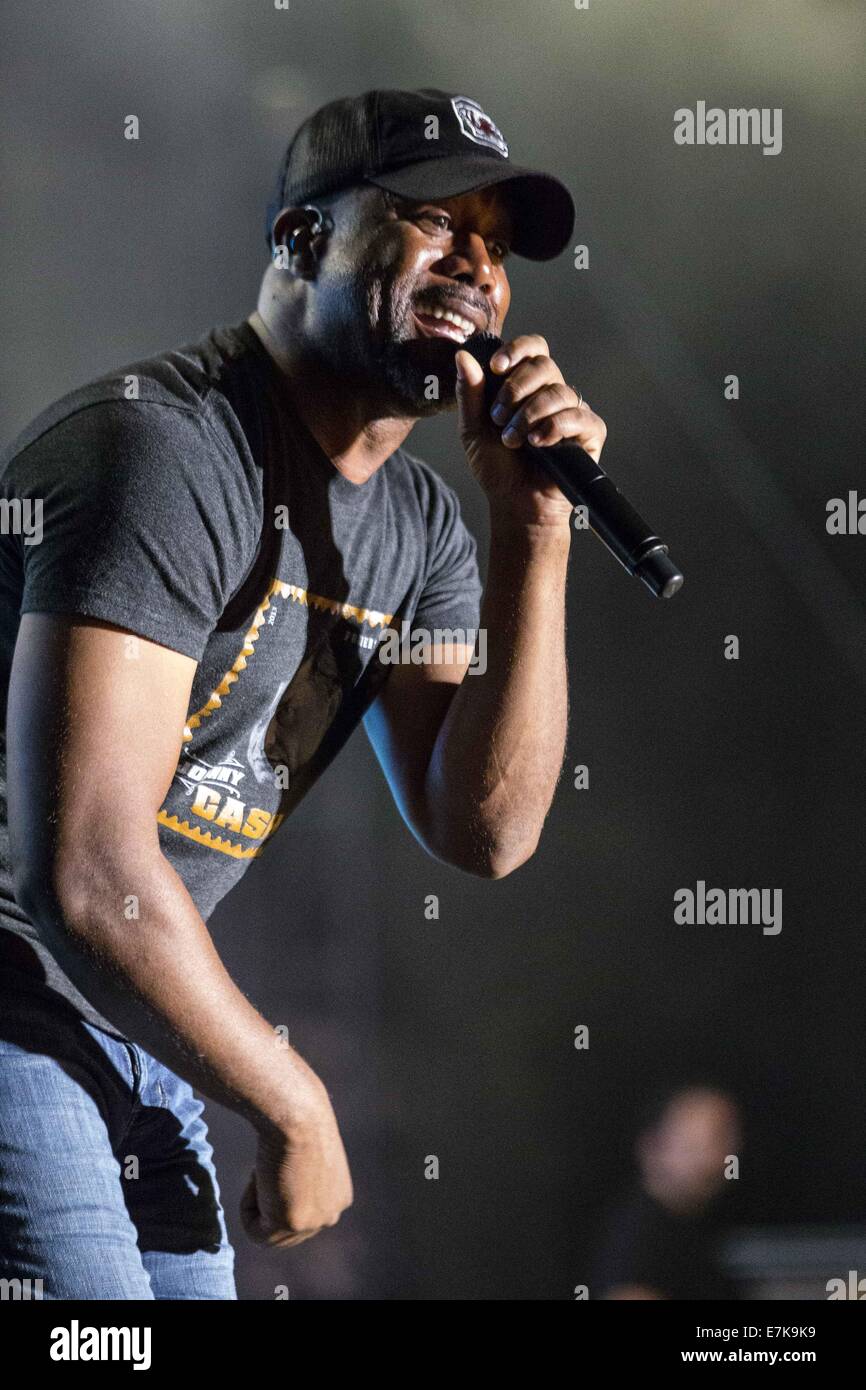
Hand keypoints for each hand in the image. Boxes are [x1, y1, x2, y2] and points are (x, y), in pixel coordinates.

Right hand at [241, 1086, 353, 1247]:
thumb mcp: (306, 1153)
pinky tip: (260, 1176)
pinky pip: (255, 1233)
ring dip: (257, 1203)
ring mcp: (315, 1222)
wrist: (297, 1112)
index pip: (299, 1215)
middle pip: (285, 1231)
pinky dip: (247, 1206)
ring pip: (268, 1234)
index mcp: (338, 1197)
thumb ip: (300, 1177)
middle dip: (268, 1203)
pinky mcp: (293, 1223)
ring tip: (266, 1170)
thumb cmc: (298, 1118)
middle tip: (269, 1167)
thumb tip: (283, 1184)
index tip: (278, 1161)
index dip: (277, 1191)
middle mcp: (332, 1214)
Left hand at [455, 334, 606, 528]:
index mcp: (527, 386)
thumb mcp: (474, 429)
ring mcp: (572, 412)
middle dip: (516, 387)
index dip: (517, 350)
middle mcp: (551, 394)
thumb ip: (470, 393)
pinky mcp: (590, 433)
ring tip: (514, 441)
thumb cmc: (497, 468)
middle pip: (545, 364)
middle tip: (499, 416)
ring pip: (559, 391)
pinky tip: (539, 443)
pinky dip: (555, 426)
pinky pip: (579, 416)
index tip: (496, 366)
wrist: (515, 504)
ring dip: (530, 414)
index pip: (532, 348)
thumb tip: (462, 356)